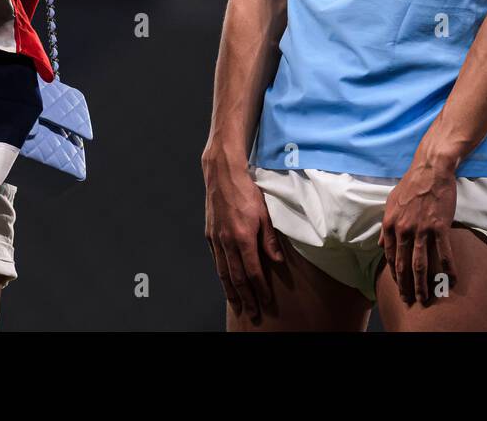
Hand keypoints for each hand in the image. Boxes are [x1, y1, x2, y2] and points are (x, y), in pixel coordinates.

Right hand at [202, 150, 284, 319]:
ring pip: (223, 272)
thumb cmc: (246, 189)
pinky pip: (216, 260)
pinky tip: (226, 280)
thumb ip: (270, 239)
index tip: (266, 300)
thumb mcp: (266, 213)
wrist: (223, 173)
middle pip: (236, 277)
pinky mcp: (210, 234)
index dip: (259, 288)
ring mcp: (216, 238)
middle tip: (251, 312)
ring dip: (230, 290)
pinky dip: (221, 274)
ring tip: (237, 304)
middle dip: (244, 297)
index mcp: (243, 237)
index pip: (252, 271)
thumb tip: (276, 261)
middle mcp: (227, 241)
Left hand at [379, 161, 457, 304]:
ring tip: (424, 298)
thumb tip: (381, 243)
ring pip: (420, 263)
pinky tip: (451, 280)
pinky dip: (447, 269)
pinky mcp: (439, 227)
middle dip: (405, 285)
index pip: (389, 256)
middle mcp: (403, 229)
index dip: (394, 273)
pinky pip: (443, 252)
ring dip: (422, 284)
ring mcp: (421, 229)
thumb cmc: (411, 184)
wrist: (431, 169)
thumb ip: (386, 225)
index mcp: (390, 224)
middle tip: (409, 299)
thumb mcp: (391, 203)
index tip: (398, 285)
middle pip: (403, 264)